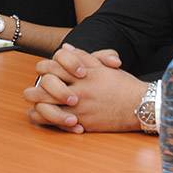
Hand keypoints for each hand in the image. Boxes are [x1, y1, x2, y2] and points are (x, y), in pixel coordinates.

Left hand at [24, 45, 139, 132]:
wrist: (139, 105)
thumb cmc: (122, 85)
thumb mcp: (103, 66)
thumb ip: (83, 56)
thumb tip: (66, 48)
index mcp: (83, 73)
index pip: (53, 65)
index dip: (45, 66)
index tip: (46, 70)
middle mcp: (78, 90)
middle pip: (45, 85)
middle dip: (36, 86)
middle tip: (34, 89)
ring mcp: (78, 108)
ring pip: (45, 106)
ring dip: (37, 104)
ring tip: (36, 103)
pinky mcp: (81, 123)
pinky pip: (55, 123)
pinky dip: (47, 120)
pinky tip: (46, 116)